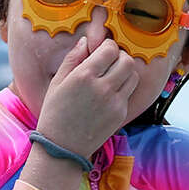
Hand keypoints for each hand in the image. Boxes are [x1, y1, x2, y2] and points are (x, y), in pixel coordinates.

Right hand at [35, 34, 144, 154]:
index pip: (110, 49)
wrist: (62, 147)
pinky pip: (129, 92)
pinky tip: (109, 93)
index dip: (107, 46)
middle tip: (109, 62)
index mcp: (84, 76)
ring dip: (125, 71)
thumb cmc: (55, 113)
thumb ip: (72, 58)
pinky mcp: (121, 114)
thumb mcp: (57, 82)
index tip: (100, 51)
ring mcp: (114, 102)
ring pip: (133, 75)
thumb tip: (86, 41)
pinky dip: (123, 88)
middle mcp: (102, 88)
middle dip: (119, 57)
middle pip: (127, 60)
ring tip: (112, 76)